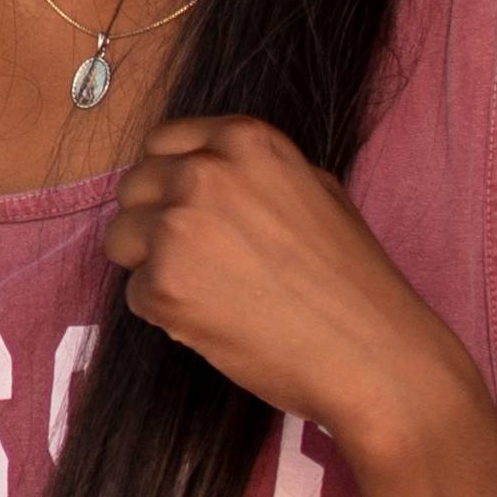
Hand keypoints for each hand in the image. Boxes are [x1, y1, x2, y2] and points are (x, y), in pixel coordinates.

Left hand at [109, 114, 487, 462]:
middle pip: (133, 189)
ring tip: (211, 293)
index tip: (187, 210)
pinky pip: (136, 293)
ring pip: (121, 239)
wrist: (374, 356)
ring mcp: (179, 227)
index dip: (170, 181)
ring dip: (152, 266)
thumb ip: (255, 174)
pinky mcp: (164, 285)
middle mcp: (205, 172)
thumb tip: (203, 172)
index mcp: (245, 140)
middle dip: (154, 224)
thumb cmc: (353, 281)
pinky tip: (218, 323)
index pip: (162, 143)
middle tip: (201, 262)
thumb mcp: (316, 191)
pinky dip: (166, 313)